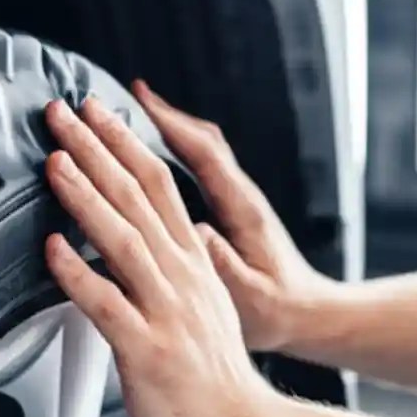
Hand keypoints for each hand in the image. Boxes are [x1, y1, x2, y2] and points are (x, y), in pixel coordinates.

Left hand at [42, 98, 281, 416]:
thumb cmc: (214, 380)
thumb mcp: (199, 304)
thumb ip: (170, 267)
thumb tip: (136, 237)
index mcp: (192, 263)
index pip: (158, 185)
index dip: (124, 143)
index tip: (94, 112)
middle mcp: (182, 278)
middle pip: (138, 198)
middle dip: (96, 150)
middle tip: (62, 113)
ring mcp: (168, 312)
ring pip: (123, 240)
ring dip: (85, 197)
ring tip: (54, 162)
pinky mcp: (150, 350)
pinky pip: (109, 306)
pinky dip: (79, 274)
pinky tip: (53, 250)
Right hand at [133, 80, 345, 353]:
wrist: (308, 315)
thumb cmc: (279, 311)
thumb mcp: (254, 298)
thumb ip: (228, 267)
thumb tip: (201, 234)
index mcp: (244, 211)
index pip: (204, 154)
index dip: (171, 125)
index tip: (137, 104)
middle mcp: (239, 195)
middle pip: (196, 139)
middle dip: (155, 116)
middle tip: (109, 101)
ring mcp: (235, 197)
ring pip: (195, 148)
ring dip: (160, 128)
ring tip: (120, 115)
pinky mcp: (228, 207)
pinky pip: (195, 165)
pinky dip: (169, 148)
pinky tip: (141, 152)